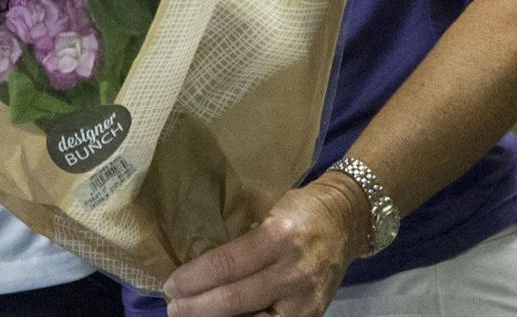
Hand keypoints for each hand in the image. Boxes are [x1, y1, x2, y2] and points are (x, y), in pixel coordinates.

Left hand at [163, 177, 366, 316]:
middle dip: (198, 307)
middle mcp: (293, 271)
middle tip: (173, 308)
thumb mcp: (267, 214)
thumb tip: (201, 267)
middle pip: (236, 299)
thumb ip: (242, 243)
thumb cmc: (299, 209)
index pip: (227, 264)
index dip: (195, 278)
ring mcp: (306, 300)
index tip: (171, 284)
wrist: (345, 221)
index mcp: (278, 235)